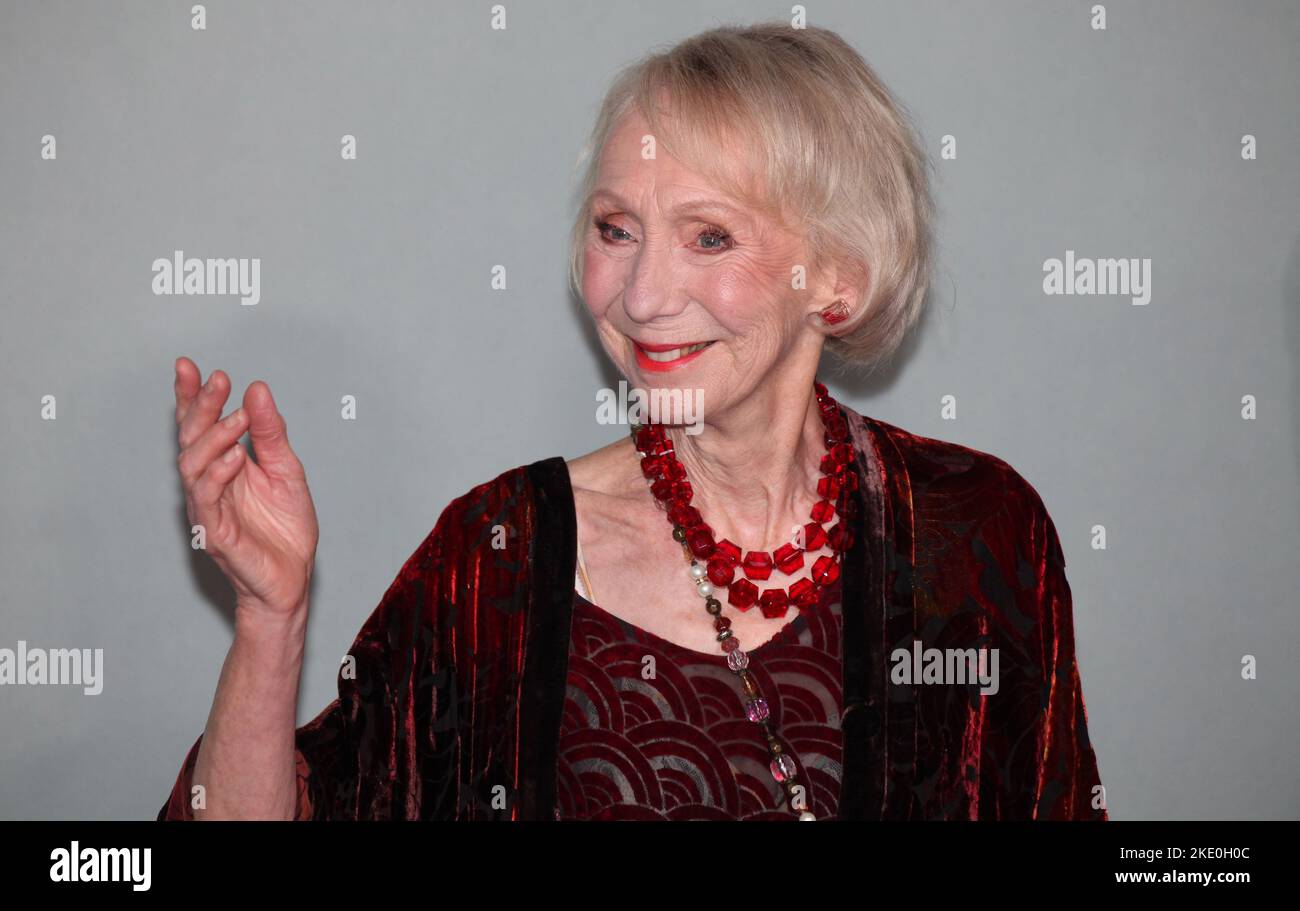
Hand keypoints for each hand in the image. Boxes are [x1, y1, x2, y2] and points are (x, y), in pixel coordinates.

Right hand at [174, 357, 319, 618]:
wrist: (293, 577)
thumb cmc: (286, 527)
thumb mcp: (286, 470)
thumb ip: (271, 433)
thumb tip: (257, 390)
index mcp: (223, 465)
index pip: (200, 425)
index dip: (191, 396)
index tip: (189, 366)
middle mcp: (209, 483)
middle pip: (191, 439)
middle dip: (201, 407)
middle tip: (217, 381)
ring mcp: (207, 508)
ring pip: (192, 466)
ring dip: (213, 439)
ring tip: (237, 420)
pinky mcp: (214, 533)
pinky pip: (206, 500)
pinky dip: (218, 475)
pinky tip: (235, 457)